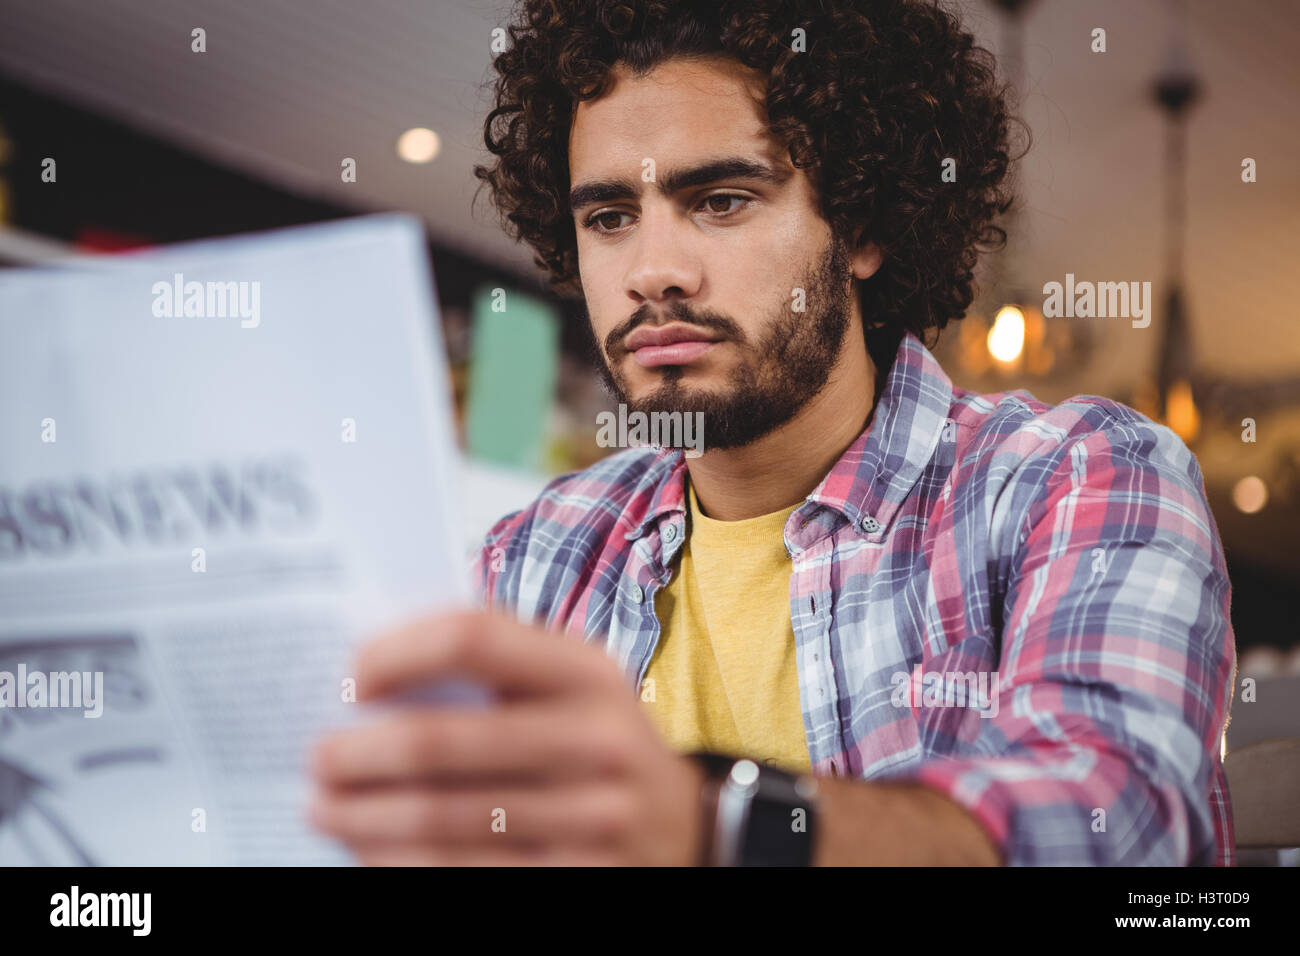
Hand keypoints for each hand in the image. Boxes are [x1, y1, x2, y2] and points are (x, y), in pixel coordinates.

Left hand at [308, 609, 704, 864]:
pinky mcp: (576, 880)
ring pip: (442, 820)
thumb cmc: (596, 739)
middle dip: (358, 753)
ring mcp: (591, 819)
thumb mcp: (573, 684)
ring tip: (323, 808)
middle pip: (441, 741)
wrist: (683, 826)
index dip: (397, 652)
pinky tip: (367, 851)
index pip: (473, 639)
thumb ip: (497, 662)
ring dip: (363, 816)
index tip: (351, 675)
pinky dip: (400, 864)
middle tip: (317, 757)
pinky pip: (464, 877)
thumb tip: (371, 666)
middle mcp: (596, 740)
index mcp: (587, 670)